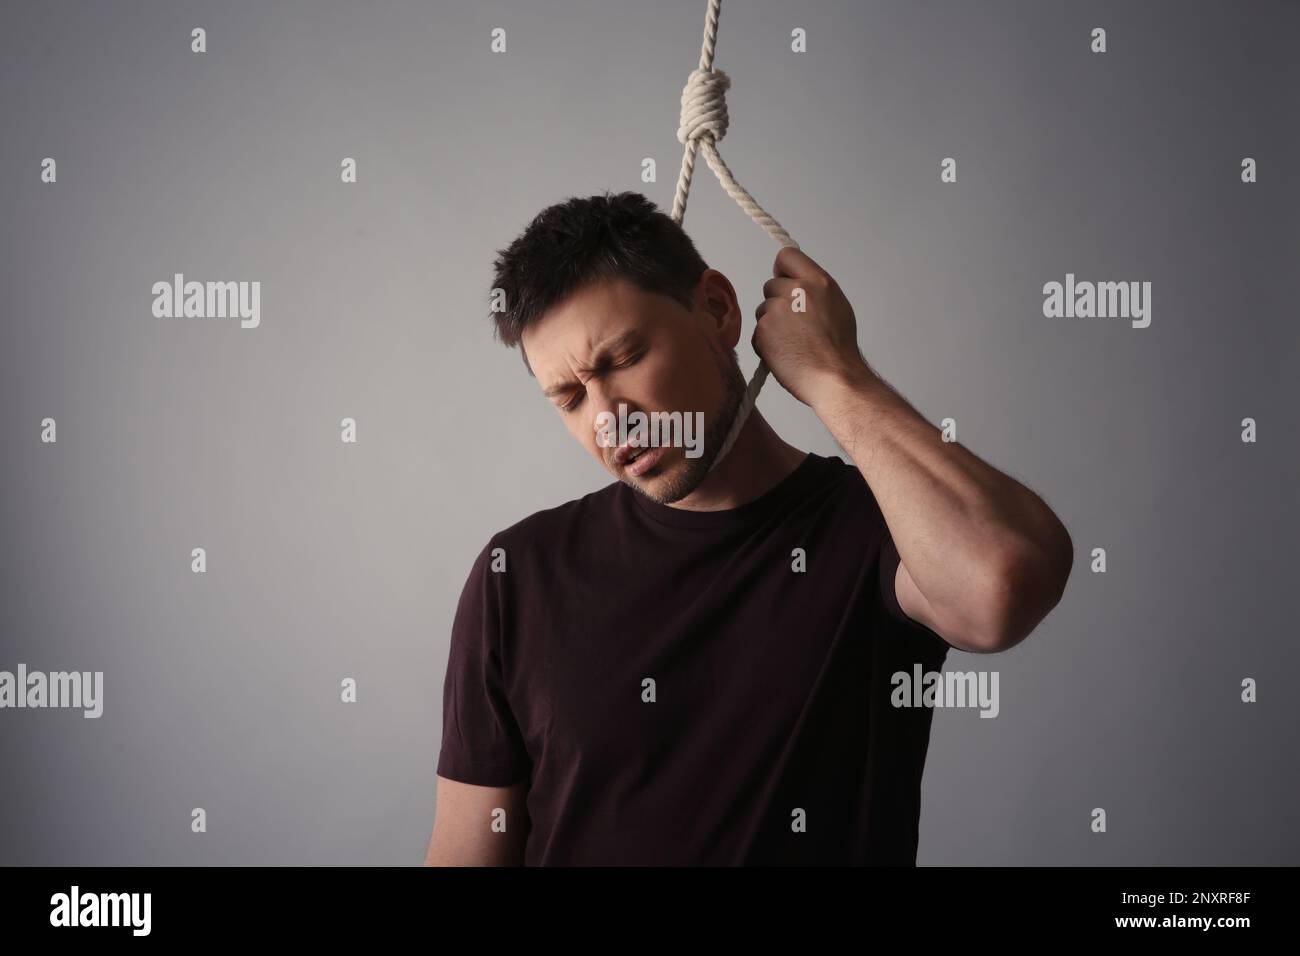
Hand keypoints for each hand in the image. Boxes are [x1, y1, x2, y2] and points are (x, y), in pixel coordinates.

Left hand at [752, 246, 873, 407]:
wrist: (834, 378)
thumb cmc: (839, 350)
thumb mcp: (836, 306)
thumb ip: (814, 291)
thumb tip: (798, 284)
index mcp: (817, 282)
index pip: (787, 256)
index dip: (782, 269)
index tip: (784, 280)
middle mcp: (796, 291)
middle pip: (770, 285)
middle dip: (777, 302)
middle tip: (794, 324)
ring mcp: (777, 310)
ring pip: (763, 310)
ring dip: (771, 324)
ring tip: (793, 342)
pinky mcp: (763, 330)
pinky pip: (758, 332)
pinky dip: (766, 343)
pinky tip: (785, 354)